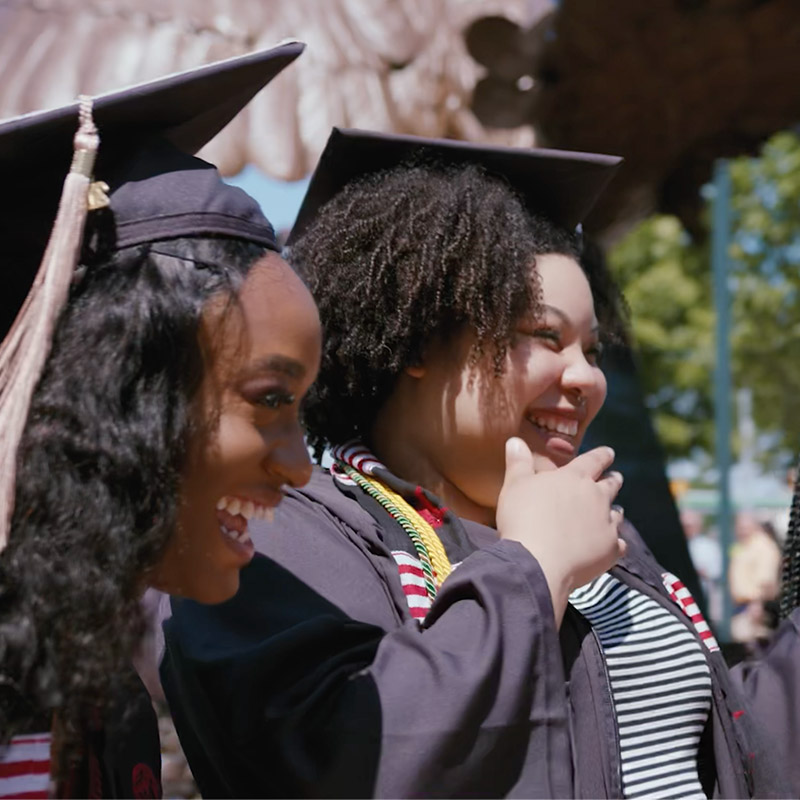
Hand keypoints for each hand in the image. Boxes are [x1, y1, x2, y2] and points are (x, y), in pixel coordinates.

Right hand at [496, 437, 625, 624]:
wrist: (537, 561)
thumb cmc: (523, 517)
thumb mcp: (515, 485)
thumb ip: (518, 462)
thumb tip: (515, 440)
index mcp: (574, 478)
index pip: (593, 460)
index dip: (602, 455)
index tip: (609, 452)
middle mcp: (596, 497)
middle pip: (611, 485)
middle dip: (613, 480)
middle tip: (616, 478)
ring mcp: (606, 523)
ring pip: (618, 514)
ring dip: (615, 511)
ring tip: (615, 512)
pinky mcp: (610, 549)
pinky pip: (620, 544)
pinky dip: (615, 543)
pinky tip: (611, 545)